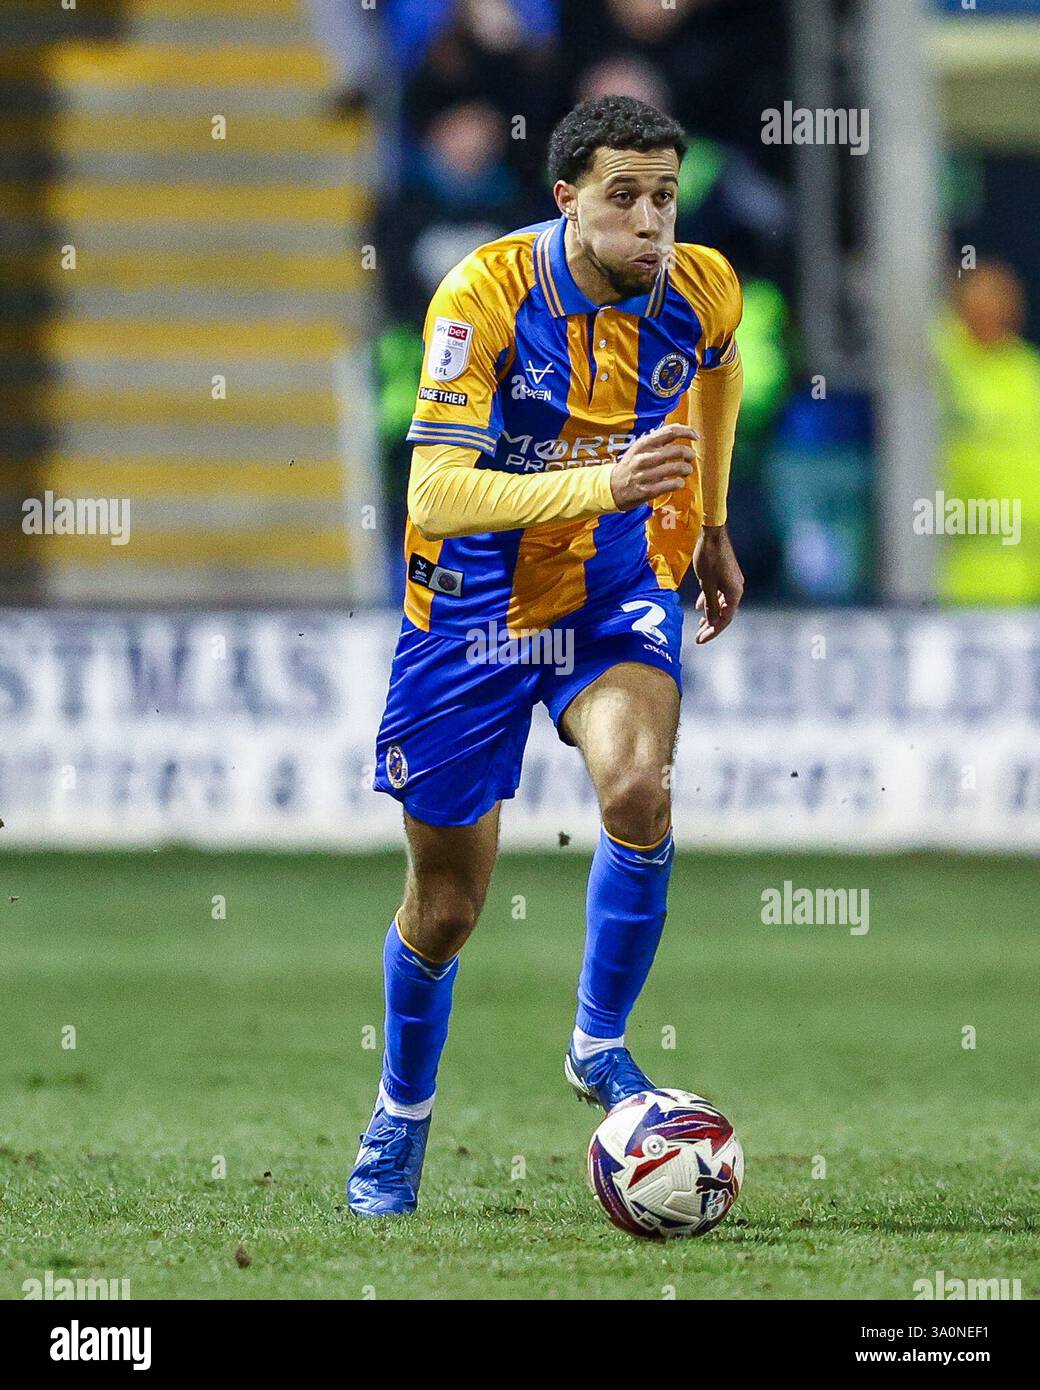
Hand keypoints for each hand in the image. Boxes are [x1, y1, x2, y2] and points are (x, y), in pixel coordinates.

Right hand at [609, 424, 696, 510]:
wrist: (612, 488)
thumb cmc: (631, 466)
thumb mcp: (639, 448)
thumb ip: (657, 440)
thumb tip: (680, 431)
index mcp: (643, 444)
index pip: (670, 432)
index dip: (687, 432)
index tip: (695, 436)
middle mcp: (644, 457)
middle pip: (677, 450)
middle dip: (689, 454)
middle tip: (691, 457)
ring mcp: (645, 475)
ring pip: (676, 468)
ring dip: (687, 469)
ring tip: (687, 470)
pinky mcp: (647, 490)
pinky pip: (671, 485)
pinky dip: (679, 483)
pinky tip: (679, 483)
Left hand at [693, 525, 743, 643]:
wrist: (713, 535)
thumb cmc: (709, 559)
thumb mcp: (707, 585)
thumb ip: (710, 605)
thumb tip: (712, 622)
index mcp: (734, 593)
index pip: (724, 619)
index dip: (712, 632)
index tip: (700, 640)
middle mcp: (736, 589)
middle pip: (724, 613)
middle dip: (710, 626)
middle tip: (698, 636)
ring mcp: (732, 582)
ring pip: (721, 604)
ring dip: (710, 614)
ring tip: (699, 624)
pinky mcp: (727, 576)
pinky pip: (719, 594)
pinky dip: (710, 601)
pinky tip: (700, 606)